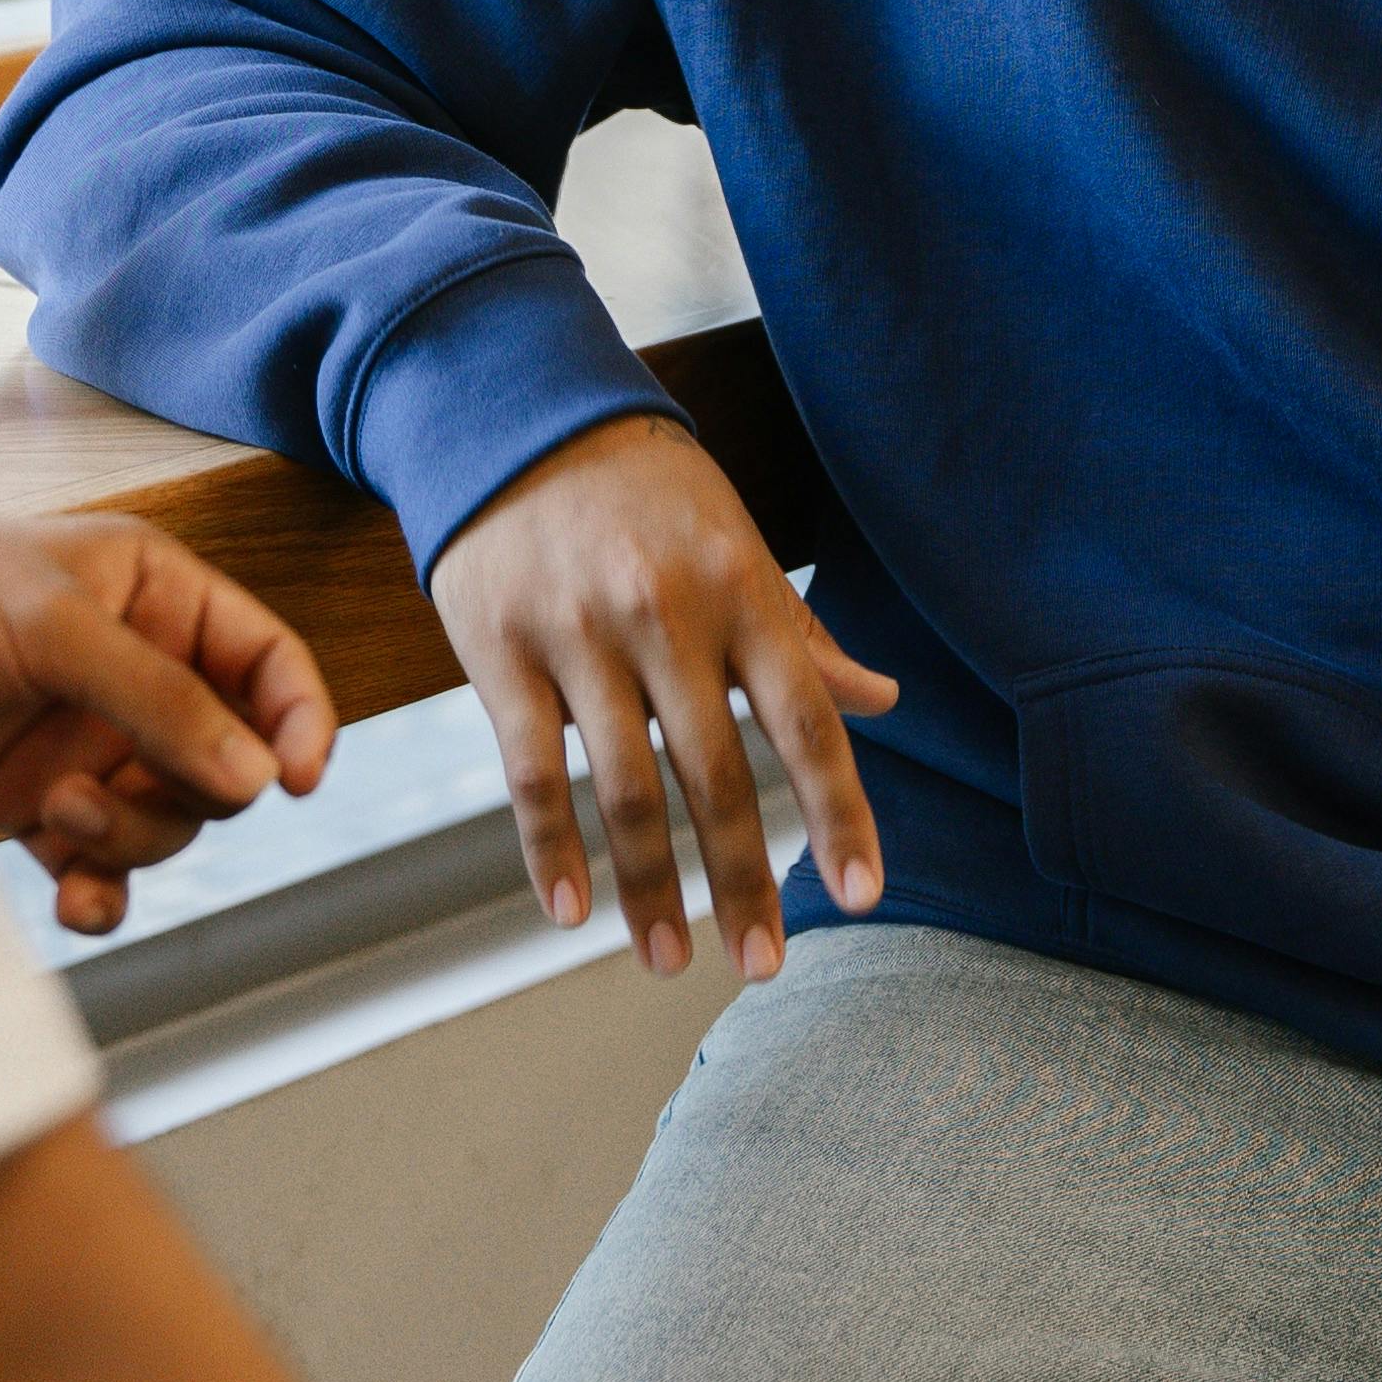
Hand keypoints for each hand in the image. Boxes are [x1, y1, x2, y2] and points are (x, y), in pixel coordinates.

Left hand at [0, 508, 334, 933]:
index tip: (299, 781)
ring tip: (55, 815)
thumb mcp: (53, 626)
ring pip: (167, 820)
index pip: (265, 662)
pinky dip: (100, 893)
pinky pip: (103, 869)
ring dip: (129, 836)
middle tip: (102, 790)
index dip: (299, 718)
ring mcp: (85, 742)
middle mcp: (133, 671)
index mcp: (154, 597)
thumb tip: (257, 777)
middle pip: (225, 761)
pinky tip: (75, 904)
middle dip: (183, 791)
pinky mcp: (35, 806)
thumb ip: (161, 698)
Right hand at [426, 412, 895, 984]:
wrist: (515, 416)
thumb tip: (882, 700)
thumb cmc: (647, 494)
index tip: (862, 894)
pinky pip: (530, 770)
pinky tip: (570, 912)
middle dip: (742, 881)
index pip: (806, 721)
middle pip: (715, 775)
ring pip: (621, 788)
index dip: (839, 814)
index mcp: (742, 590)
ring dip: (649, 888)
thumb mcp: (737, 543)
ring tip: (668, 960)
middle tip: (759, 965)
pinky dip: (549, 850)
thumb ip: (802, 635)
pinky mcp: (500, 650)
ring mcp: (579, 635)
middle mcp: (666, 615)